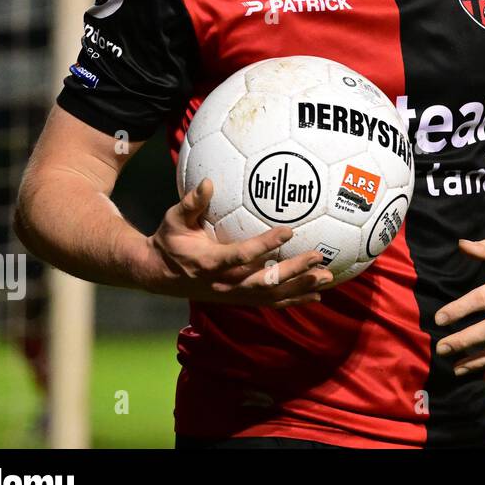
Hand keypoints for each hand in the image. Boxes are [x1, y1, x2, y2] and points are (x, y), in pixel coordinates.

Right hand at [139, 179, 331, 306]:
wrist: (157, 275)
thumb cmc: (169, 241)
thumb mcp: (173, 220)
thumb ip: (191, 203)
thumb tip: (208, 182)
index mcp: (209, 263)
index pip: (241, 256)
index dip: (265, 245)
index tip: (289, 230)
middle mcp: (224, 284)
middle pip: (265, 282)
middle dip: (294, 271)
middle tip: (319, 257)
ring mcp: (234, 295)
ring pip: (272, 295)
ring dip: (301, 287)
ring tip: (327, 277)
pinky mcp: (240, 299)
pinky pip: (270, 302)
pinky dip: (294, 300)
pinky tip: (317, 295)